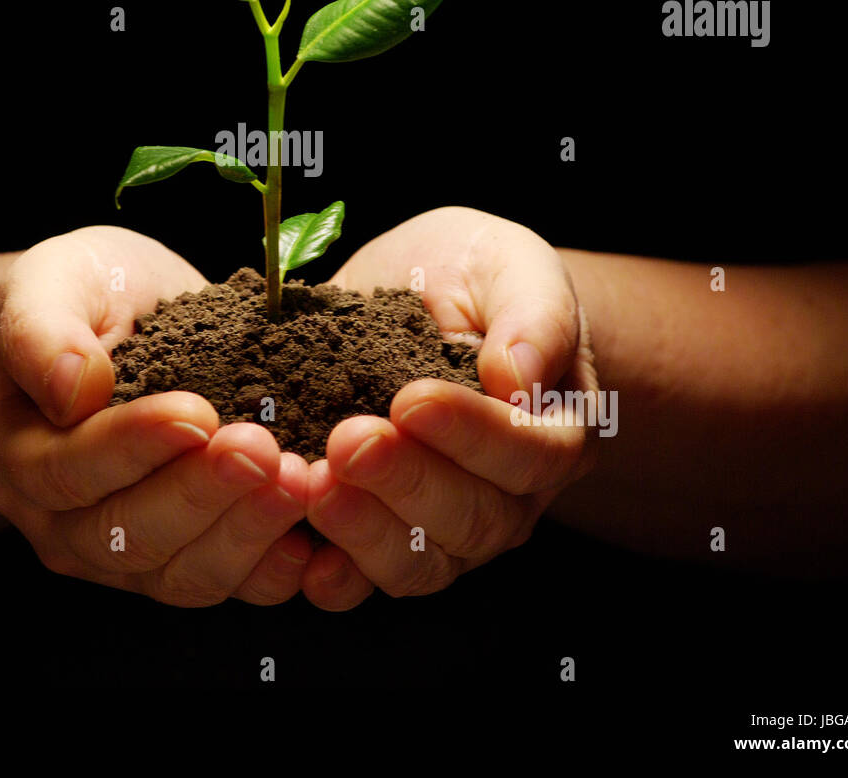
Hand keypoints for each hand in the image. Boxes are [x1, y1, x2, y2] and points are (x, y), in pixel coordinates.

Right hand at [0, 226, 311, 605]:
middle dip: (200, 496)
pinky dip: (272, 570)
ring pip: (179, 574)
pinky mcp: (180, 561)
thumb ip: (43, 328)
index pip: (68, 469)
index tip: (198, 413)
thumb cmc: (82, 293)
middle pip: (124, 536)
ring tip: (298, 482)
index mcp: (12, 453)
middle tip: (263, 451)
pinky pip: (227, 586)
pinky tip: (314, 539)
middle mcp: (56, 521)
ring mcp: (118, 553)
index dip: (133, 447)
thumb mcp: (53, 279)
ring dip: (245, 534)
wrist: (123, 321)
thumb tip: (71, 388)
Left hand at [301, 207, 599, 609]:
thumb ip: (532, 315)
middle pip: (472, 520)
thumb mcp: (512, 265)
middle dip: (405, 482)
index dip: (471, 435)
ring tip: (311, 484)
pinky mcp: (381, 539)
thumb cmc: (476, 276)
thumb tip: (518, 378)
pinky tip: (293, 546)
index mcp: (554, 432)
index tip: (410, 399)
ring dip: (362, 530)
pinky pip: (360, 580)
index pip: (528, 454)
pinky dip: (327, 571)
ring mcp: (445, 531)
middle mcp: (508, 497)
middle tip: (347, 439)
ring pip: (417, 564)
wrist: (422, 293)